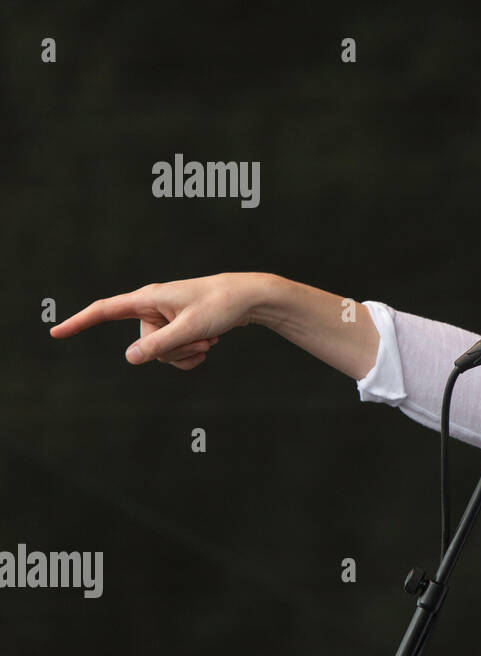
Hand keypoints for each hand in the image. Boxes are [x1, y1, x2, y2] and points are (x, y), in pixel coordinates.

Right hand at [49, 272, 266, 369]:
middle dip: (174, 350)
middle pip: (145, 344)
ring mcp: (166, 318)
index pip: (105, 310)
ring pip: (162, 352)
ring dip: (187, 352)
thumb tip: (130, 358)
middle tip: (203, 339)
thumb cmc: (222, 306)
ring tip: (210, 338)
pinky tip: (211, 343)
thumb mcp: (190, 328)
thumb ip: (160, 344)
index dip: (80, 322)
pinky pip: (175, 353)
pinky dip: (192, 354)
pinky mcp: (179, 327)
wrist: (250, 298)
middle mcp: (153, 307)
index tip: (56, 333)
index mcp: (149, 298)